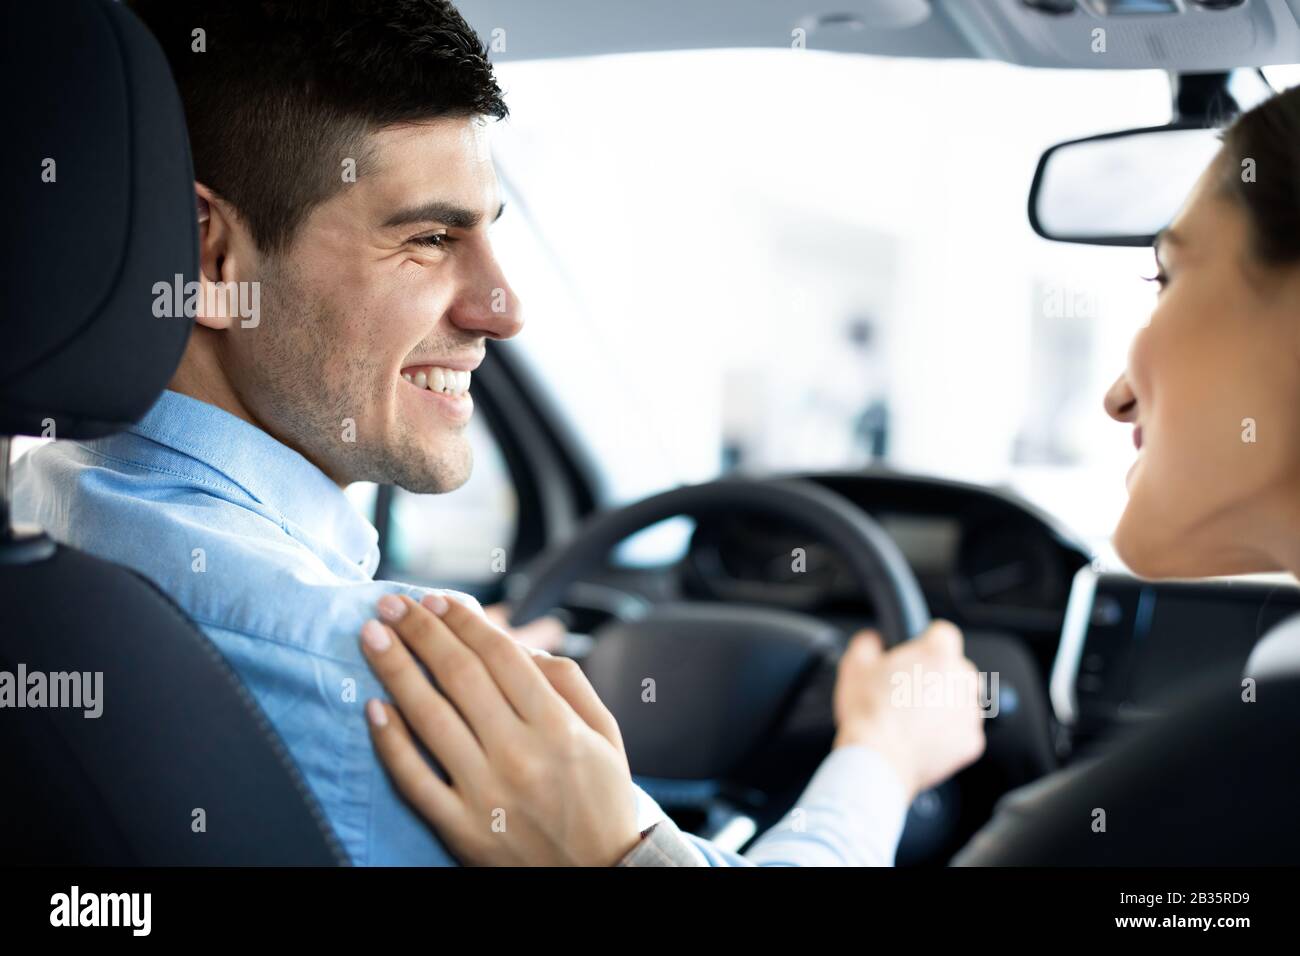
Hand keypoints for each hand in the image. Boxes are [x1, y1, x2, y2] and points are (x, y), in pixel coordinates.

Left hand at [360, 593, 641, 865]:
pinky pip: (415, 779)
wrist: (599, 876)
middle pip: (459, 676)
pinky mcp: (461, 827)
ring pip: (430, 718)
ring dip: (396, 670)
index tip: (436, 599)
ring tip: (372, 636)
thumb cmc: (602, 799)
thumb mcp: (606, 733)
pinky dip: (390, 741)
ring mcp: (487, 792)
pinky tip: (373, 708)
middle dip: (421, 632)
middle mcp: (520, 753)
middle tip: (393, 603)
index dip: (463, 621)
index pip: (500, 656)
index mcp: (558, 726)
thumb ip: (568, 683)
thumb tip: (521, 648)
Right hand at [831, 620, 986, 800]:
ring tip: (914, 718)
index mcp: (937, 654)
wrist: (879, 759)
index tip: (915, 654)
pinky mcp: (971, 742)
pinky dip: (948, 735)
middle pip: (957, 668)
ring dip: (944, 706)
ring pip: (962, 701)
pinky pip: (963, 732)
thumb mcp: (853, 666)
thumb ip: (868, 642)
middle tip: (908, 690)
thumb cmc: (869, 714)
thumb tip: (873, 639)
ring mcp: (970, 713)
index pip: (944, 633)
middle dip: (937, 676)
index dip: (926, 641)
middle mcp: (962, 680)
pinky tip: (922, 738)